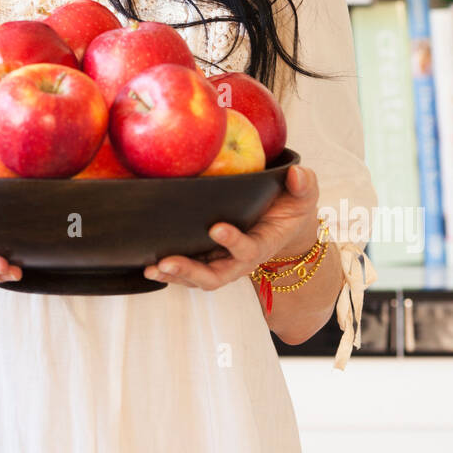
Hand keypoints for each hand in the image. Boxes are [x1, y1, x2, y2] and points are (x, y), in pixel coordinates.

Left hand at [143, 163, 318, 290]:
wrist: (282, 220)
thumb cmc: (291, 205)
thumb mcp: (304, 193)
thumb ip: (304, 185)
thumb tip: (296, 174)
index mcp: (262, 245)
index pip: (248, 250)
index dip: (233, 242)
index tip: (217, 227)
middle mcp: (239, 260)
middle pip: (216, 276)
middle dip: (191, 272)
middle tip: (168, 261)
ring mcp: (221, 261)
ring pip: (197, 278)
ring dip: (174, 275)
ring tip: (152, 268)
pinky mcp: (206, 257)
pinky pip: (187, 270)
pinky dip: (168, 271)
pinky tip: (147, 266)